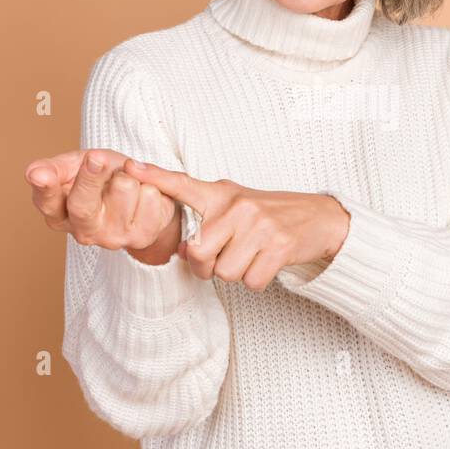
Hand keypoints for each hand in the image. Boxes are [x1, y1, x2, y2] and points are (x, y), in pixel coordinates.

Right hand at [25, 149, 178, 255]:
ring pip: (125, 188)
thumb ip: (55, 168)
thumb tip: (34, 172)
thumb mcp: (77, 164)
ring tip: (125, 185)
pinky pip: (151, 196)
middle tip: (97, 157)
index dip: (46, 186)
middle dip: (91, 175)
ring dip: (129, 176)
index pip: (47, 201)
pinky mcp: (141, 238)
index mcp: (58, 213)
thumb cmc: (103, 177)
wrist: (142, 196)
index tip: (42, 174)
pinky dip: (150, 185)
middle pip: (83, 204)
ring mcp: (113, 238)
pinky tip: (142, 197)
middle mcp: (83, 231)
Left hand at [123, 159, 350, 291]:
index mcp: (221, 195)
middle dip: (207, 267)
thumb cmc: (269, 216)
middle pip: (198, 253)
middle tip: (223, 259)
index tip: (130, 166)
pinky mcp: (279, 247)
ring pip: (225, 273)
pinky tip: (266, 263)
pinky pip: (251, 282)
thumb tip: (183, 251)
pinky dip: (257, 280)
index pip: (182, 184)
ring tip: (250, 256)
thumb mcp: (236, 208)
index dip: (155, 177)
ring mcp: (259, 226)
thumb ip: (206, 224)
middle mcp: (238, 207)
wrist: (319, 218)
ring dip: (236, 274)